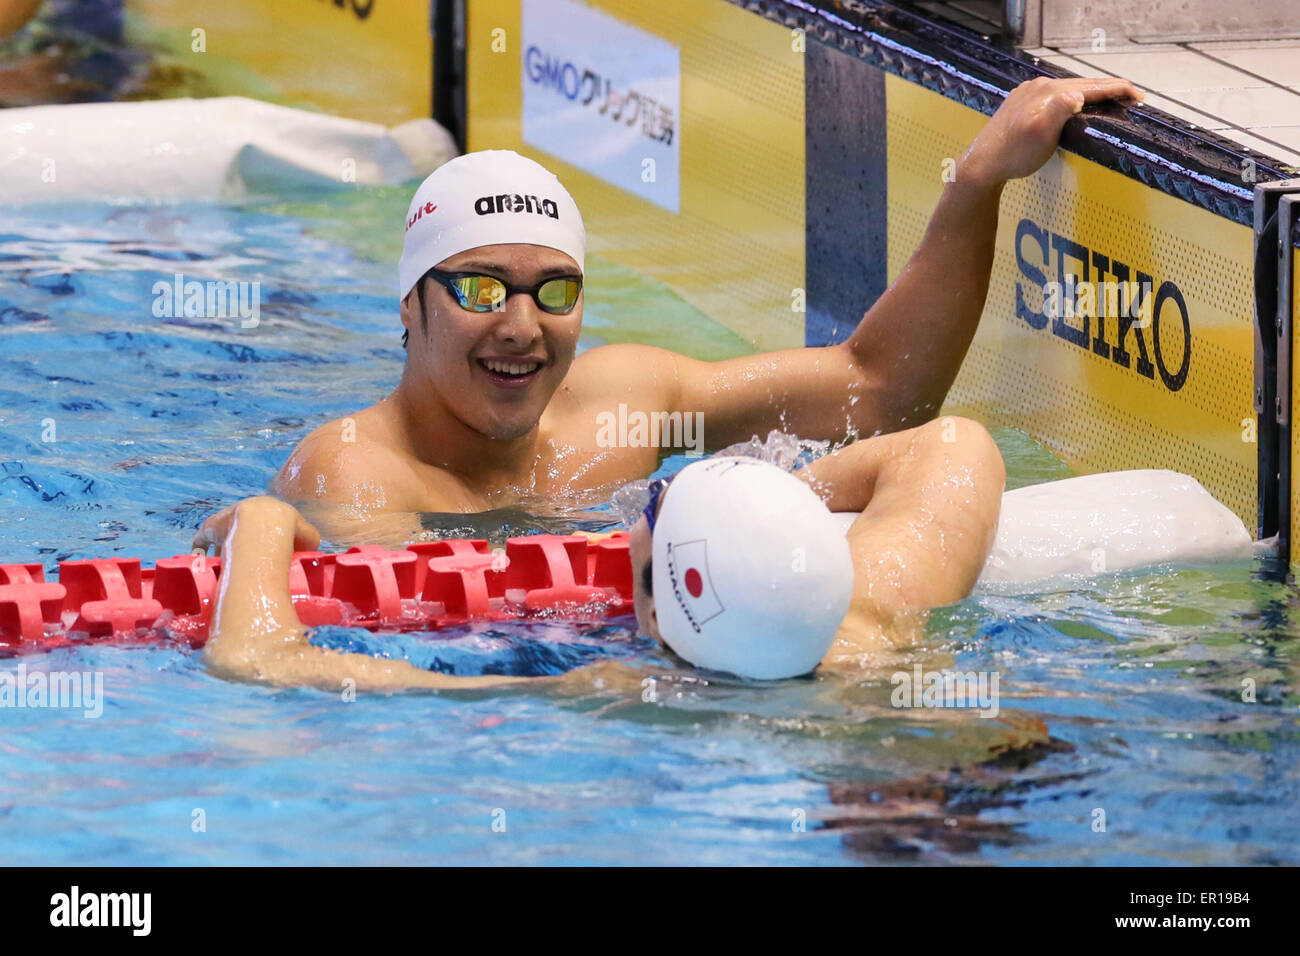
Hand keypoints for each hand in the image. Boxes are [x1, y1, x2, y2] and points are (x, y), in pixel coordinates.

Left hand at [192, 496, 320, 555]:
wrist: (265, 525)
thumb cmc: (288, 531)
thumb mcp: (308, 536)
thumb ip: (308, 541)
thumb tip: (306, 551)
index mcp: (268, 508)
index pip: (269, 523)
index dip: (273, 540)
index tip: (275, 557)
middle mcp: (246, 510)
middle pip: (244, 529)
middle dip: (247, 544)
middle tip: (253, 564)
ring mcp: (227, 518)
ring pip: (225, 535)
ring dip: (226, 549)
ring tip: (231, 567)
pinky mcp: (211, 528)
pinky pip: (202, 540)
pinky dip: (202, 550)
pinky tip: (204, 561)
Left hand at [958, 76, 1143, 187]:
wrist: (981, 165)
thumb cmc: (1014, 155)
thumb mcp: (1041, 134)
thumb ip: (1060, 109)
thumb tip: (1079, 94)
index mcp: (1049, 91)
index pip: (1091, 86)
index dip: (1118, 90)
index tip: (1139, 97)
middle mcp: (1038, 87)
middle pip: (1081, 84)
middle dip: (1108, 90)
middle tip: (1131, 98)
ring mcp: (1028, 94)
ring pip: (1068, 89)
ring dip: (1091, 93)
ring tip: (1109, 101)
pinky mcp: (1020, 104)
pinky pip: (1054, 97)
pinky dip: (1072, 99)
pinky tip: (1076, 106)